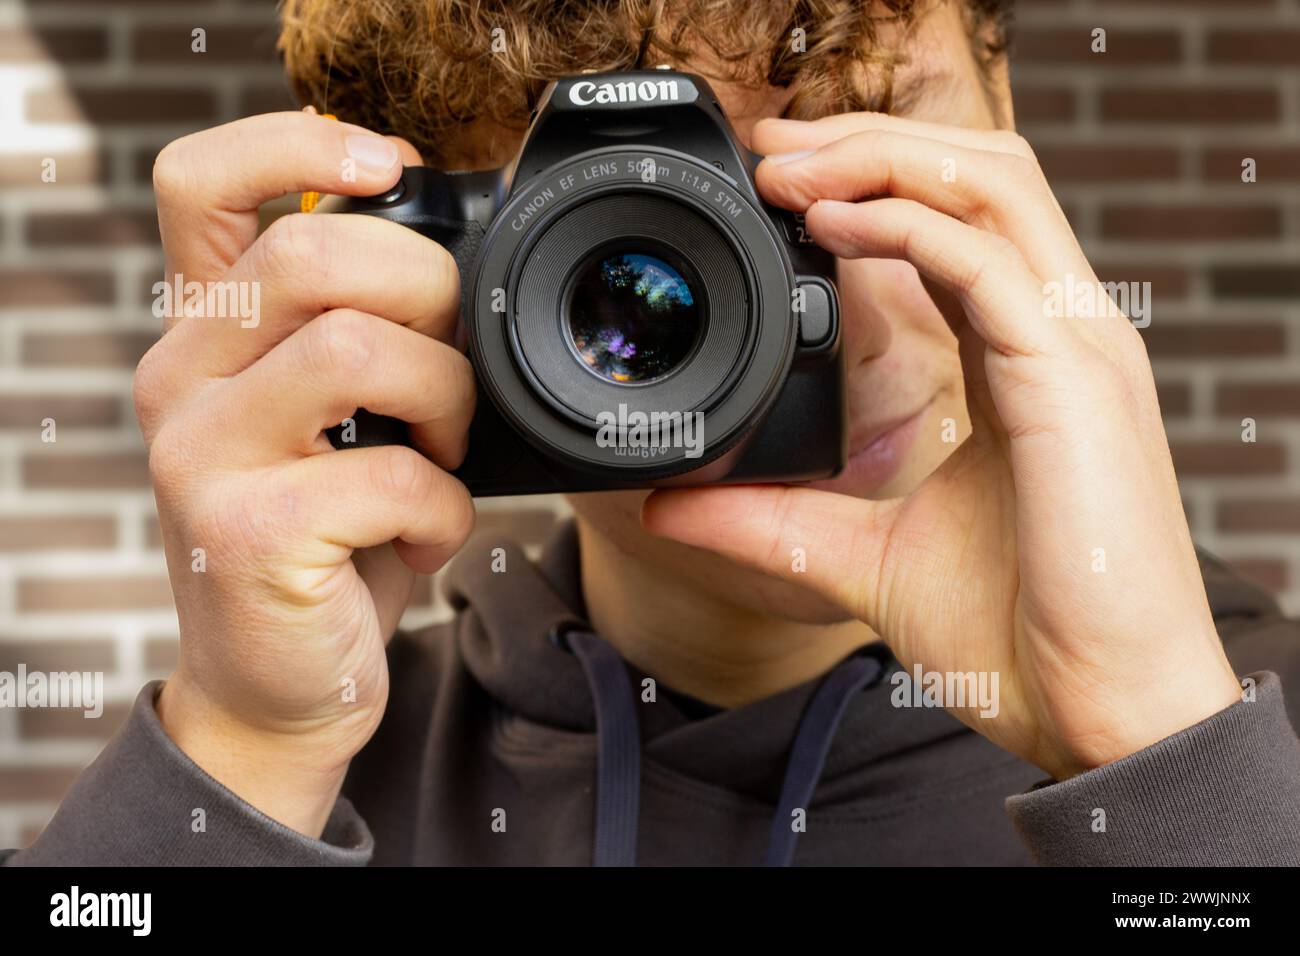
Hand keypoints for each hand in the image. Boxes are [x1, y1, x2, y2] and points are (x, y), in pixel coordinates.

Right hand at [137, 112, 475, 833]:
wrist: (283, 684)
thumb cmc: (328, 539)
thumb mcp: (335, 421)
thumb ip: (357, 333)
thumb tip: (452, 258)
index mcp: (206, 334)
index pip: (200, 183)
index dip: (295, 143)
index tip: (392, 167)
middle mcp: (180, 378)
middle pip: (315, 252)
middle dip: (429, 295)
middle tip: (450, 368)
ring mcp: (199, 455)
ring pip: (362, 348)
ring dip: (447, 401)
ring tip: (442, 453)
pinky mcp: (244, 532)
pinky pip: (394, 475)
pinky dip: (445, 508)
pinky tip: (423, 535)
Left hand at [642, 112, 1240, 780]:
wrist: (1097, 715)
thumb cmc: (1015, 636)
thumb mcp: (861, 560)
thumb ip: (772, 522)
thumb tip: (671, 503)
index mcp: (1021, 364)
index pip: (957, 228)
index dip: (873, 188)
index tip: (780, 187)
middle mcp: (1057, 336)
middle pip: (979, 175)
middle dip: (872, 144)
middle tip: (772, 149)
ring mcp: (1076, 347)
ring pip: (992, 186)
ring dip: (883, 157)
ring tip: (789, 166)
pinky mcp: (1074, 378)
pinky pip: (986, 260)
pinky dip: (905, 224)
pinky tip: (828, 227)